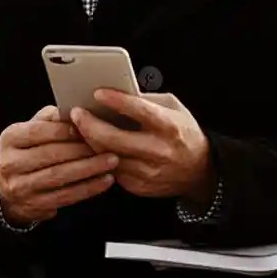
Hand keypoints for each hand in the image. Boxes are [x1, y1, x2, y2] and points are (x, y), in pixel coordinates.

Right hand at [0, 105, 118, 225]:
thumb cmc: (29, 153)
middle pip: (50, 154)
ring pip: (59, 176)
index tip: (89, 126)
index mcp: (9, 138)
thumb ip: (50, 119)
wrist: (12, 192)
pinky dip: (88, 188)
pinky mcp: (35, 205)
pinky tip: (105, 180)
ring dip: (89, 168)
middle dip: (81, 149)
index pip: (38, 131)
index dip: (65, 130)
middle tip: (107, 145)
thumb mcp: (31, 131)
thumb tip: (75, 110)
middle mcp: (11, 163)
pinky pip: (66, 196)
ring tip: (111, 160)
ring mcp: (21, 186)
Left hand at [70, 90, 214, 204]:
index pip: (140, 111)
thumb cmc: (182, 132)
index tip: (97, 92)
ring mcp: (148, 172)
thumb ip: (146, 99)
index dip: (116, 101)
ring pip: (106, 156)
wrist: (200, 170)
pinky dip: (98, 156)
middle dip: (89, 125)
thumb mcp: (173, 108)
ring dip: (89, 141)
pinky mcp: (139, 186)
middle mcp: (159, 151)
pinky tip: (91, 145)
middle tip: (76, 113)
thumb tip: (115, 91)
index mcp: (169, 127)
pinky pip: (110, 170)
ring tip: (79, 127)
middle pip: (113, 139)